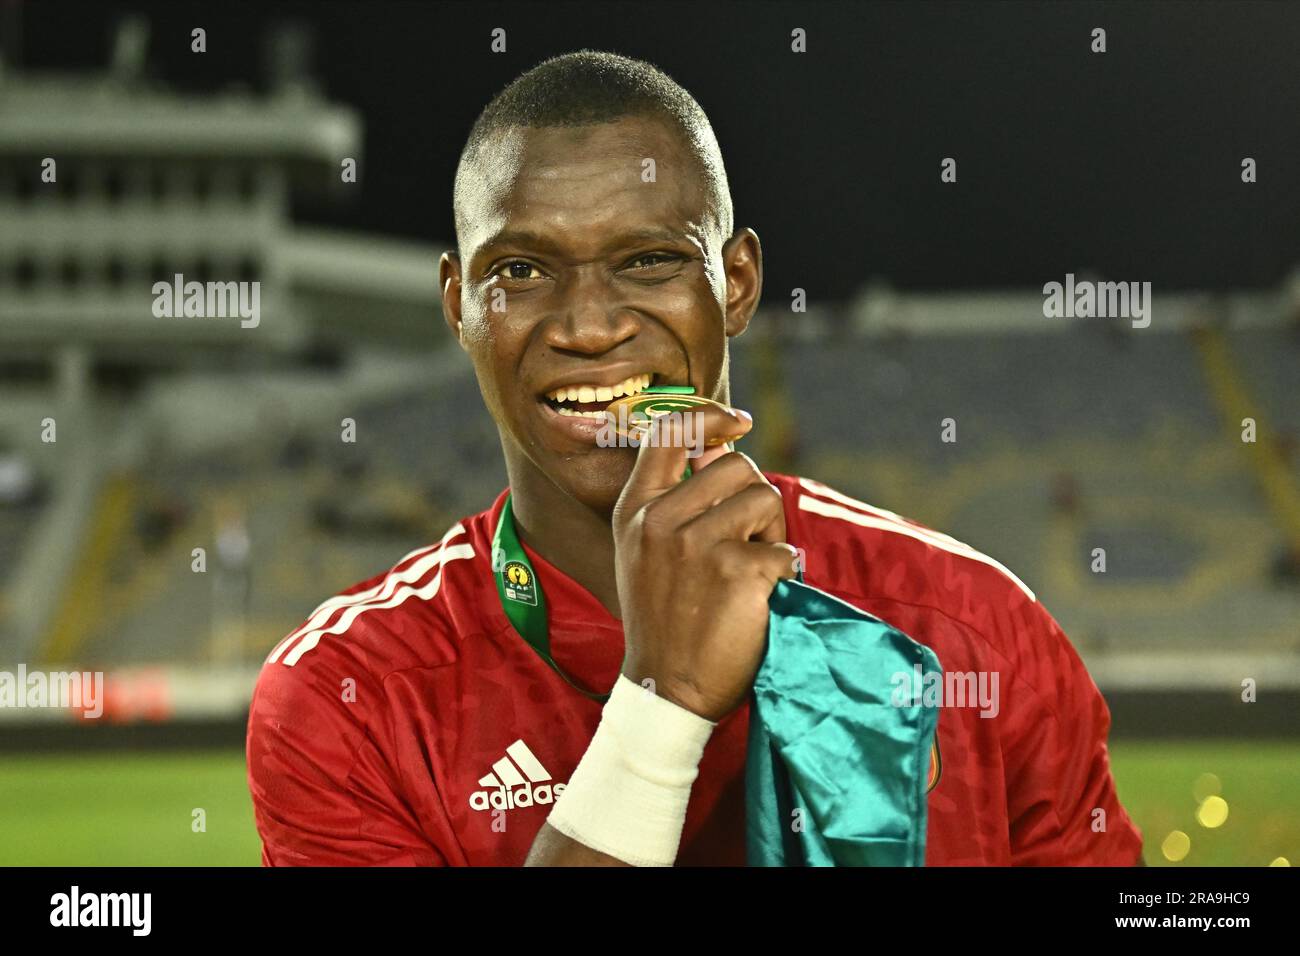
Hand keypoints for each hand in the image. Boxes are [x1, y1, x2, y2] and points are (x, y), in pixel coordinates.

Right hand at [612, 405, 796, 720]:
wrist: (665, 689)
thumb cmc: (663, 619)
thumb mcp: (645, 552)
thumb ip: (673, 500)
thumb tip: (720, 447)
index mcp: (635, 510)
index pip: (669, 432)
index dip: (709, 416)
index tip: (737, 421)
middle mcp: (660, 520)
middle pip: (736, 465)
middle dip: (754, 497)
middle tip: (747, 539)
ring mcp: (697, 545)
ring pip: (765, 498)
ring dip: (771, 532)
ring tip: (751, 569)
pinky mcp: (737, 571)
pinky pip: (784, 548)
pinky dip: (784, 573)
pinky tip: (759, 598)